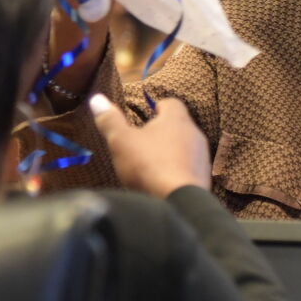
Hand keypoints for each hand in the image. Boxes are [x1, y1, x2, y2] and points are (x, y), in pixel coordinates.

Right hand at [89, 95, 209, 197]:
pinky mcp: (204, 177)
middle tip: (144, 140)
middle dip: (163, 130)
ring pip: (185, 146)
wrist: (178, 202)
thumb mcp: (121, 141)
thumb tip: (97, 99)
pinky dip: (177, 169)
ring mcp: (202, 156)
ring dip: (170, 151)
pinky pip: (188, 167)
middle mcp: (194, 133)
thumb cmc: (148, 165)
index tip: (147, 113)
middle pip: (179, 124)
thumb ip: (110, 120)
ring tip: (151, 162)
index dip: (158, 106)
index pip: (171, 102)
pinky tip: (163, 180)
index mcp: (176, 119)